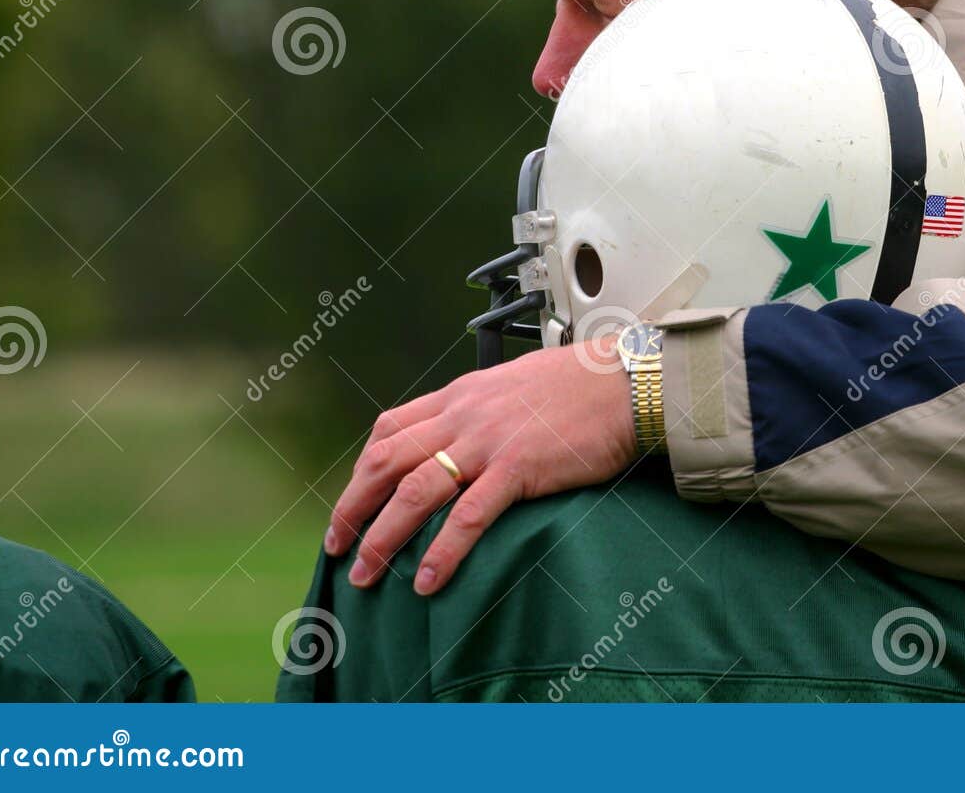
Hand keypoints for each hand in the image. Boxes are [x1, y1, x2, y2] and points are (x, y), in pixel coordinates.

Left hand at [325, 338, 634, 594]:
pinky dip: (444, 551)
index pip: (389, 429)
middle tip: (338, 547)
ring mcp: (488, 442)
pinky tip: (430, 581)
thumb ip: (483, 409)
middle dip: (353, 509)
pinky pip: (469, 516)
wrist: (625, 382)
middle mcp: (463, 415)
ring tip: (367, 575)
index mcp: (461, 395)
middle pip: (385, 462)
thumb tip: (467, 437)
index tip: (352, 502)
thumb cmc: (582, 386)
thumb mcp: (514, 385)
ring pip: (414, 492)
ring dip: (383, 538)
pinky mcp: (519, 467)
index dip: (362, 470)